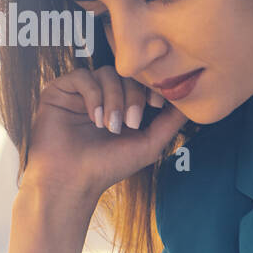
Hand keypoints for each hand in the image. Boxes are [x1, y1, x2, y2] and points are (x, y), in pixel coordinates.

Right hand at [20, 64, 187, 202]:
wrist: (71, 180)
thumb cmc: (109, 165)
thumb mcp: (149, 144)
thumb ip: (170, 123)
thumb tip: (192, 103)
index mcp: (123, 103)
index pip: (141, 80)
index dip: (152, 86)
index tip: (157, 104)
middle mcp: (103, 94)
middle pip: (126, 74)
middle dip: (134, 96)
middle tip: (131, 123)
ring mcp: (81, 91)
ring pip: (106, 73)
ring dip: (114, 98)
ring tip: (110, 125)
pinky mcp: (60, 90)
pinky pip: (82, 76)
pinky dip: (93, 95)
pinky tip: (95, 118)